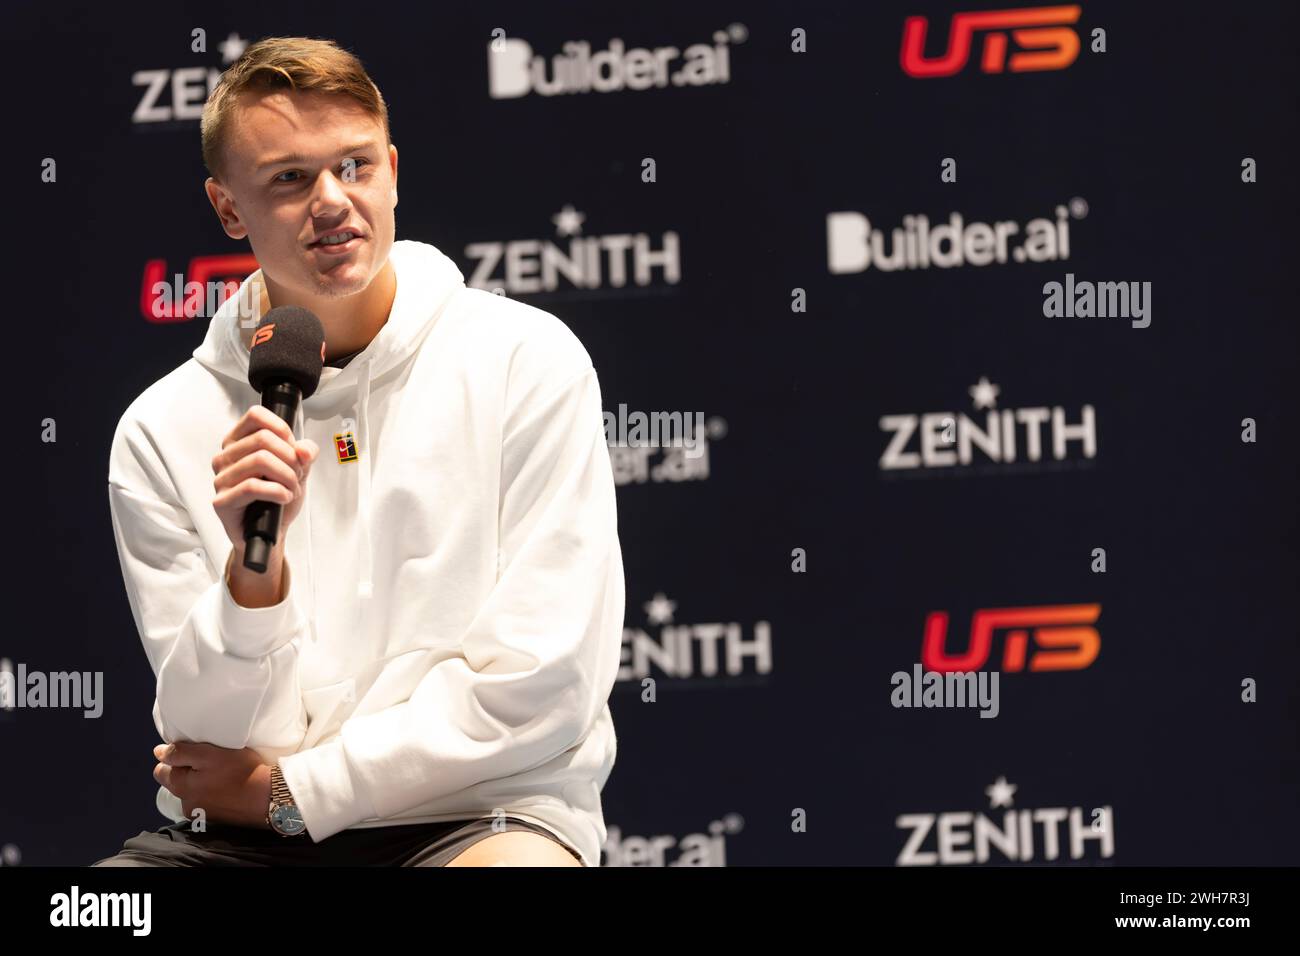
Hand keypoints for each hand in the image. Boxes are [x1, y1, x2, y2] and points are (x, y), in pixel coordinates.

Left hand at [153, 742, 273, 829]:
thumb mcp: (209, 754)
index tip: (194, 750)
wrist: (269, 797)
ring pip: (192, 791)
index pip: (161, 770)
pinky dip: (213, 792)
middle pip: (176, 782)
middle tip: (211, 759)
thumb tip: (159, 752)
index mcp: (180, 787)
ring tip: (222, 772)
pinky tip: (228, 786)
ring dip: (201, 781)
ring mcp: (201, 813)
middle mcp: (186, 804)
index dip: (174, 757)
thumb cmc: (241, 771)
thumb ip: (180, 753)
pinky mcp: (216, 818)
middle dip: (187, 770)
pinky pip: (207, 801)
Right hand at [212, 405, 319, 554]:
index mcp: (238, 442)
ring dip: (287, 476)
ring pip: (260, 460)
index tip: (294, 449)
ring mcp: (220, 479)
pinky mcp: (222, 501)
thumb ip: (305, 454)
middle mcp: (225, 457)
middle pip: (263, 439)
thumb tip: (304, 450)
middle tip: (298, 476)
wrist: (270, 532)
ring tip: (292, 489)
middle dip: (290, 458)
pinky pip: (252, 486)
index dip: (282, 430)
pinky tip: (284, 498)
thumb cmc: (277, 498)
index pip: (256, 416)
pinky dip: (277, 492)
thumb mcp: (298, 470)